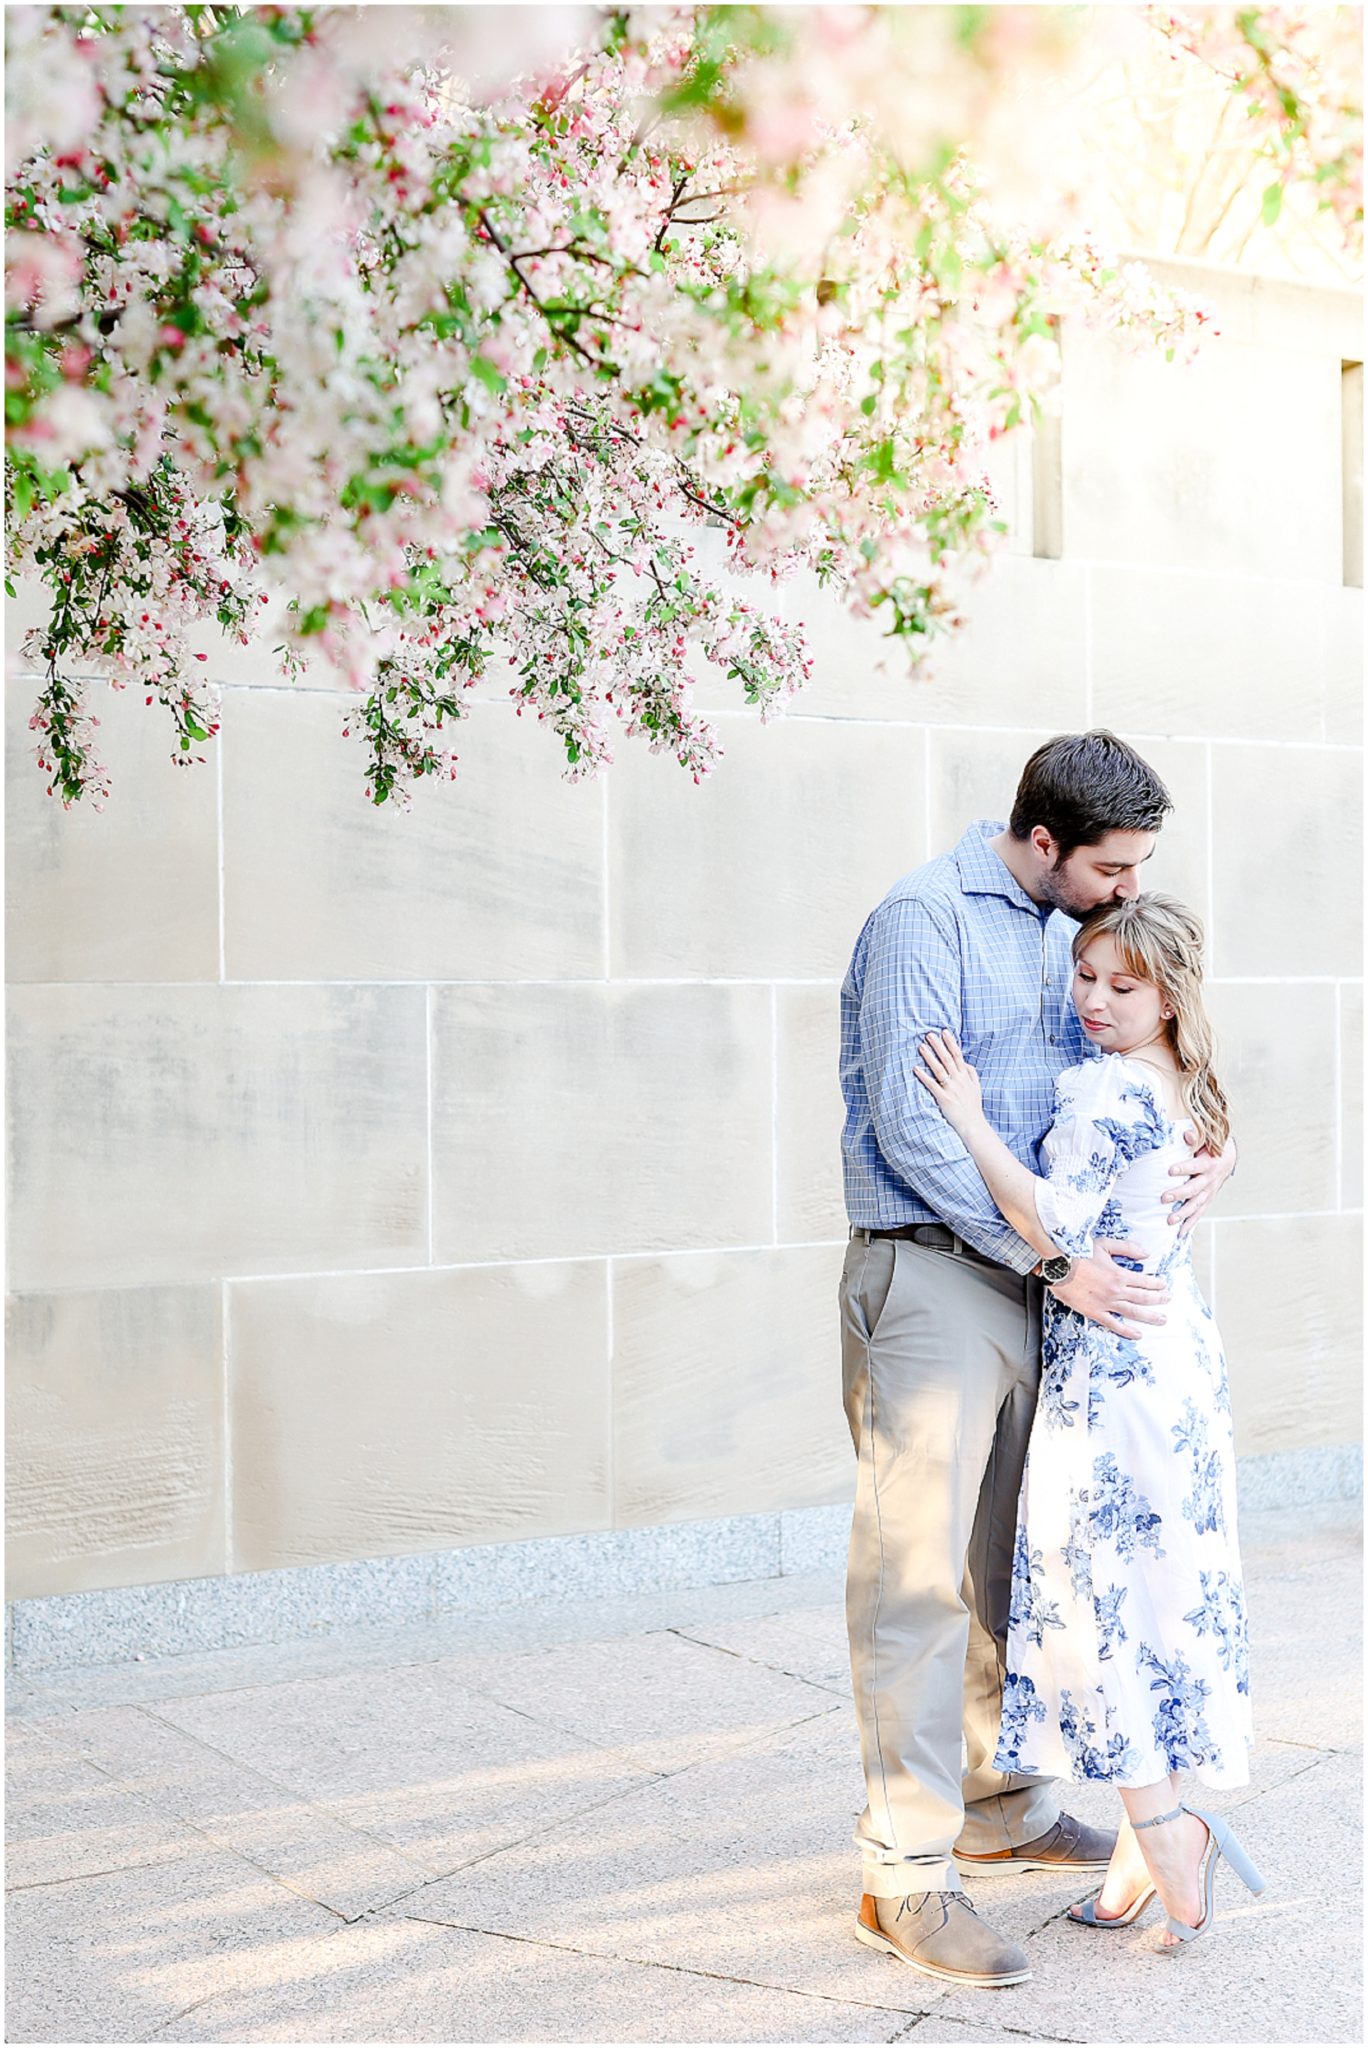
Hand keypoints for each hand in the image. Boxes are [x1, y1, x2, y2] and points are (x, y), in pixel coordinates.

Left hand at [914, 1029, 983, 1135]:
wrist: (973, 1125)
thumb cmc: (973, 1107)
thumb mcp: (976, 1088)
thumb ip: (971, 1074)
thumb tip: (965, 1063)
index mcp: (965, 1077)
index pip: (958, 1055)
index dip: (951, 1043)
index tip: (944, 1032)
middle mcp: (959, 1081)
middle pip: (948, 1059)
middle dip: (938, 1046)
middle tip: (929, 1034)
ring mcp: (951, 1089)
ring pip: (939, 1069)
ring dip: (930, 1057)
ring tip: (921, 1047)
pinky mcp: (944, 1099)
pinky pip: (932, 1085)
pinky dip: (924, 1076)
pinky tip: (916, 1069)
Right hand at [1049, 1239, 1169, 1340]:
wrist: (1057, 1267)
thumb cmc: (1078, 1253)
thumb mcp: (1105, 1245)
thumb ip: (1127, 1248)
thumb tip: (1146, 1253)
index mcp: (1120, 1274)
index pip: (1145, 1282)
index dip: (1157, 1284)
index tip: (1164, 1285)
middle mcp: (1116, 1291)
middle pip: (1143, 1298)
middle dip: (1159, 1299)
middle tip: (1168, 1300)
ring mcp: (1106, 1303)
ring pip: (1133, 1312)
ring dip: (1150, 1317)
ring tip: (1162, 1319)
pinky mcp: (1094, 1312)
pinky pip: (1114, 1325)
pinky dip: (1127, 1331)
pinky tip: (1138, 1334)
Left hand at [1162, 1133, 1236, 1237]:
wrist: (1227, 1157)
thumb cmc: (1212, 1145)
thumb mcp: (1207, 1138)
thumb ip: (1196, 1137)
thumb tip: (1186, 1135)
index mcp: (1209, 1163)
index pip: (1196, 1166)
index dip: (1184, 1168)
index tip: (1170, 1170)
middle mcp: (1210, 1179)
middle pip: (1194, 1189)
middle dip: (1179, 1194)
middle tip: (1164, 1198)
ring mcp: (1209, 1192)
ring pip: (1196, 1204)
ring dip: (1183, 1213)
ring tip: (1169, 1221)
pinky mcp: (1208, 1200)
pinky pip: (1200, 1213)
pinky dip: (1190, 1224)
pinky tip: (1180, 1233)